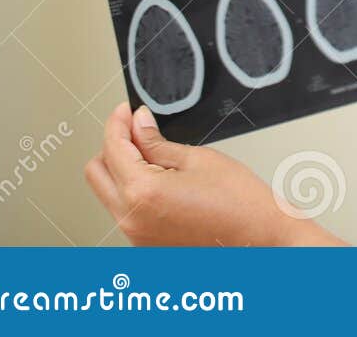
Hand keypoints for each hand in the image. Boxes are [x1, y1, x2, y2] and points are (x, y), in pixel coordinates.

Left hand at [84, 103, 341, 246]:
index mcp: (141, 193)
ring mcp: (135, 235)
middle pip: (96, 173)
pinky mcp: (145, 244)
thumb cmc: (240, 203)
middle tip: (136, 130)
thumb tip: (139, 125)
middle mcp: (130, 219)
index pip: (112, 148)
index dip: (118, 123)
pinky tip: (160, 179)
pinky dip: (133, 191)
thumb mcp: (199, 158)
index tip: (126, 111)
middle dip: (112, 146)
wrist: (259, 238)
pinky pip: (124, 211)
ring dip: (122, 169)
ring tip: (154, 154)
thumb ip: (158, 142)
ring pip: (108, 193)